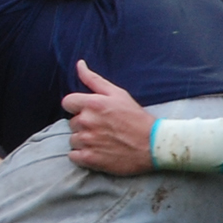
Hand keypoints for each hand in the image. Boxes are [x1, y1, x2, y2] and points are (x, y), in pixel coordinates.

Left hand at [63, 59, 155, 174]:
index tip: (90, 112)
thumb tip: (79, 64)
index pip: (67, 103)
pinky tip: (98, 152)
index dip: (77, 108)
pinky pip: (73, 156)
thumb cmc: (137, 118)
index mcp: (93, 104)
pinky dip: (82, 156)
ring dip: (84, 141)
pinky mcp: (89, 159)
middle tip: (103, 128)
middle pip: (71, 122)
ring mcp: (87, 141)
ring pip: (73, 139)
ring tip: (103, 141)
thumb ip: (94, 80)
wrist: (154, 145)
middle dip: (84, 125)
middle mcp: (87, 121)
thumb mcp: (118, 94)